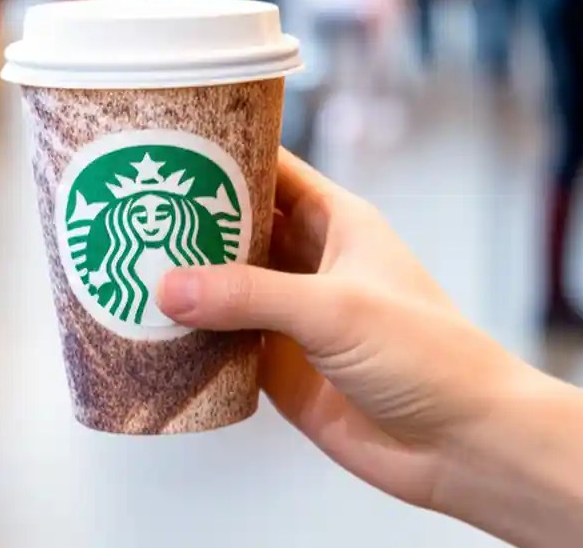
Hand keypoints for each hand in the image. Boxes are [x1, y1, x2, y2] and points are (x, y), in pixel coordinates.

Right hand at [158, 149, 538, 507]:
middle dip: (187, 218)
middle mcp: (311, 262)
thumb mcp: (336, 309)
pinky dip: (189, 338)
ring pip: (223, 286)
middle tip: (125, 206)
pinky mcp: (280, 368)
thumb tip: (170, 286)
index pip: (271, 168)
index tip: (167, 140)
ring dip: (183, 281)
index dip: (223, 151)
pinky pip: (222, 344)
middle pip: (236, 226)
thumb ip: (251, 295)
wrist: (461, 443)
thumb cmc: (428, 355)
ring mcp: (293, 316)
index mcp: (337, 222)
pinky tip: (147, 331)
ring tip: (120, 263)